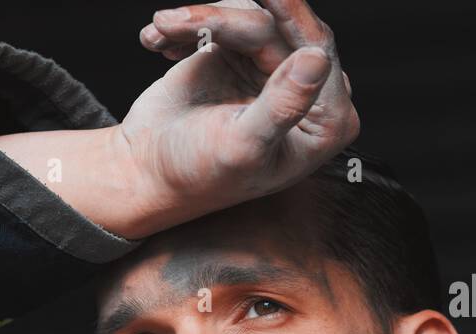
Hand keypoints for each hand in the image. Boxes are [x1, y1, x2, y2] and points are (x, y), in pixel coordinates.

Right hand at [114, 0, 359, 234]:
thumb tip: (317, 60)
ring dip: (198, 21)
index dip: (294, 16)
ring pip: (245, 17)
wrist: (150, 172)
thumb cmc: (199, 174)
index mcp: (325, 121)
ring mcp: (271, 69)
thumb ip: (282, 107)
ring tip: (160, 32)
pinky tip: (158, 44)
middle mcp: (305, 90)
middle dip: (223, 22)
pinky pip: (221, 19)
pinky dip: (187, 28)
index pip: (317, 51)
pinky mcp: (239, 53)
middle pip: (274, 29)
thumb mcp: (242, 148)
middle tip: (174, 22)